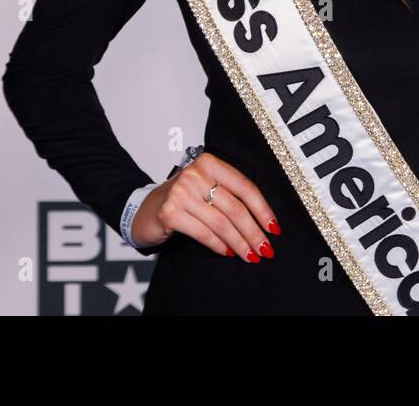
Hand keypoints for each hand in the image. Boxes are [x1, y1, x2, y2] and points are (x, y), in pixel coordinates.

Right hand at [131, 152, 281, 262]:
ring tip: (250, 255)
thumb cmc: (183, 199)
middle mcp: (195, 174)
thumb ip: (231, 195)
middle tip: (265, 249)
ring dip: (240, 243)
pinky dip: (219, 245)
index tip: (274, 228)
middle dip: (253, 232)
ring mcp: (181, 193)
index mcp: (210, 163)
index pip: (245, 187)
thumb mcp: (207, 187)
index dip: (262, 210)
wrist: (144, 209)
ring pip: (221, 223)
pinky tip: (229, 252)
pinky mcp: (170, 213)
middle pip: (235, 208)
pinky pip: (204, 233)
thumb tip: (264, 221)